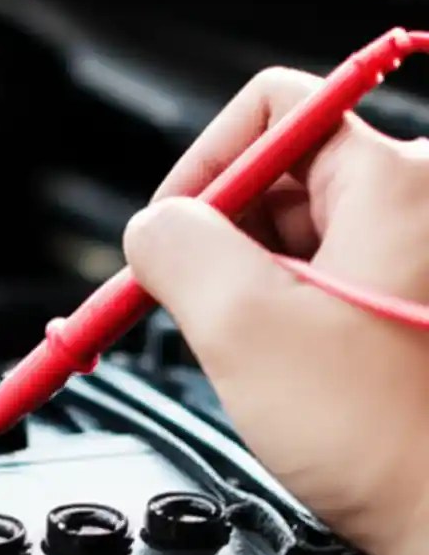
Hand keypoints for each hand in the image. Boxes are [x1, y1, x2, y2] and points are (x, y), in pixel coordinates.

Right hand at [123, 67, 428, 554]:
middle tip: (187, 306)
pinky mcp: (417, 314)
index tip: (168, 236)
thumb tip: (152, 228)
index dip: (202, 165)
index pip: (273, 110)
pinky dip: (285, 317)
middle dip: (217, 238)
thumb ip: (175, 248)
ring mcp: (423, 263)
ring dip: (249, 287)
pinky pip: (328, 284)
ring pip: (299, 238)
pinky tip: (282, 373)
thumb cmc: (394, 444)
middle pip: (281, 177)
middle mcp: (422, 209)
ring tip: (247, 355)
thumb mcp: (244, 328)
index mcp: (395, 184)